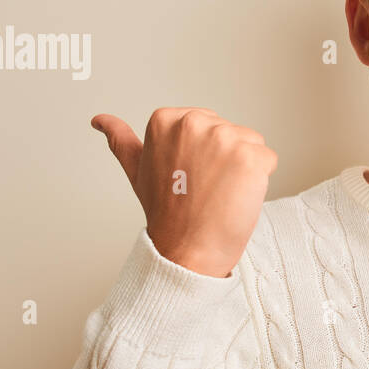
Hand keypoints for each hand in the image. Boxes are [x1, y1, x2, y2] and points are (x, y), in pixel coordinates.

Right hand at [91, 108, 277, 277]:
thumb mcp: (136, 169)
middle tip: (203, 188)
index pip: (208, 123)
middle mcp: (195, 122)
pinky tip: (235, 197)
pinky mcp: (251, 157)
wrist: (186, 249)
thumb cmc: (165, 213)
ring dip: (243, 170)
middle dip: (225, 159)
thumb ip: (121, 140)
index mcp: (166, 119)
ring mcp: (224, 138)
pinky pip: (268, 161)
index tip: (187, 175)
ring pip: (252, 144)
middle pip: (231, 131)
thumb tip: (99, 120)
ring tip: (219, 193)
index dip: (204, 154)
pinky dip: (260, 181)